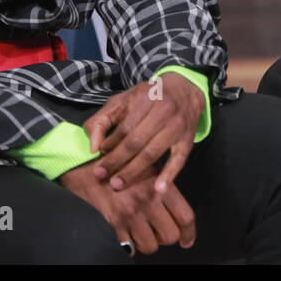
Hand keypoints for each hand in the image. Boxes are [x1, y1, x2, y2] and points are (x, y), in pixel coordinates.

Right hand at [59, 160, 196, 255]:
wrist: (87, 165)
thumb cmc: (121, 165)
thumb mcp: (148, 168)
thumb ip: (164, 187)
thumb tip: (175, 210)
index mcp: (161, 187)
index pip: (185, 216)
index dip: (189, 233)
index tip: (187, 240)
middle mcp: (148, 202)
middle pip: (170, 235)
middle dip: (167, 238)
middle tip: (161, 233)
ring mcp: (130, 215)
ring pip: (151, 246)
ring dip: (150, 243)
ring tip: (144, 234)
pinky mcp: (113, 224)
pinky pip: (130, 247)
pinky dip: (132, 246)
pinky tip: (130, 237)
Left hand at [85, 72, 203, 192]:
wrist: (184, 90)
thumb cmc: (148, 98)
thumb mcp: (122, 100)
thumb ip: (101, 121)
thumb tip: (93, 147)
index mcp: (145, 99)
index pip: (124, 127)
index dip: (110, 144)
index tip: (98, 156)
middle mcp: (164, 111)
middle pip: (136, 141)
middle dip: (116, 161)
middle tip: (101, 175)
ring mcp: (177, 126)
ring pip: (153, 153)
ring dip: (133, 171)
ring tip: (117, 184)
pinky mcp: (187, 139)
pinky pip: (179, 160)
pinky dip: (169, 175)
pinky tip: (159, 189)